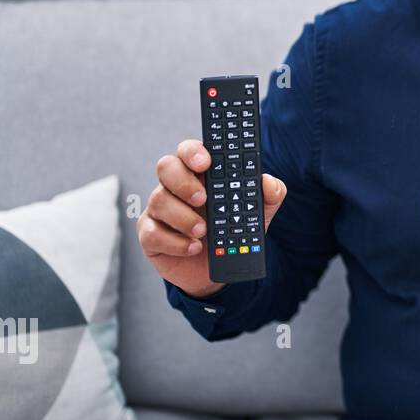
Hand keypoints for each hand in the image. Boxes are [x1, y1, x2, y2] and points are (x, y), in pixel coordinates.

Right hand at [138, 138, 286, 297]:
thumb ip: (270, 194)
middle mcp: (176, 186)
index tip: (206, 162)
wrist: (221, 268)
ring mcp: (160, 209)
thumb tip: (268, 182)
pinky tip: (193, 247)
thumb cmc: (235, 230)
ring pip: (158, 200)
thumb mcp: (259, 212)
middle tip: (203, 199)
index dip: (193, 151)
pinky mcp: (150, 234)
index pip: (189, 150)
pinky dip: (174, 242)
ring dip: (183, 217)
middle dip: (183, 181)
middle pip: (166, 166)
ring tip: (203, 231)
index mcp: (201, 174)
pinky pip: (151, 233)